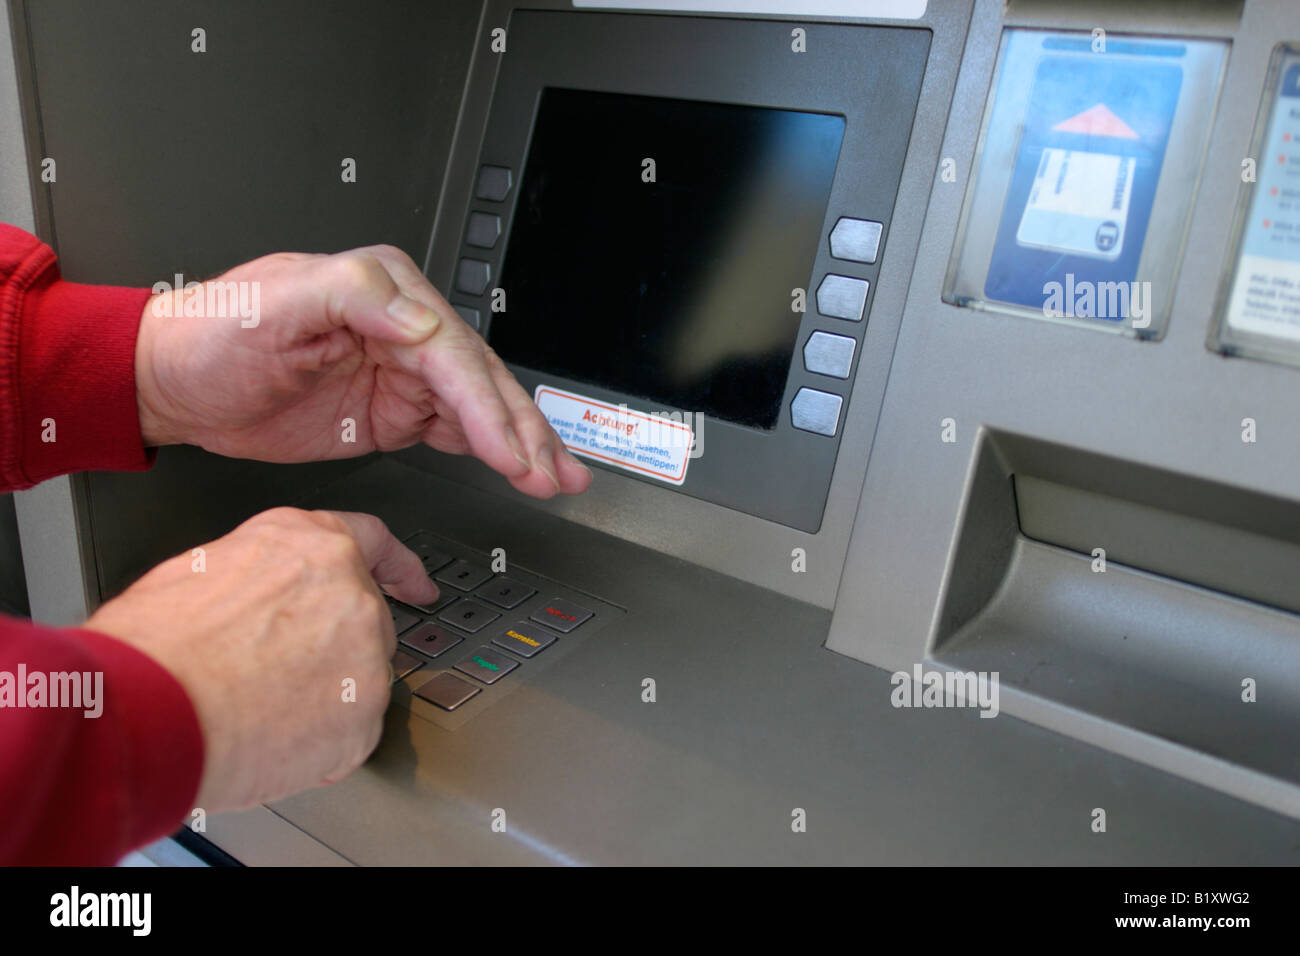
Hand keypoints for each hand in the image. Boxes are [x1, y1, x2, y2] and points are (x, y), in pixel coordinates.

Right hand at [84, 507, 435, 811]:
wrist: (149, 710)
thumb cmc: (156, 649)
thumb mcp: (203, 572)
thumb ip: (260, 577)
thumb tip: (260, 599)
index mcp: (309, 546)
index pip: (374, 542)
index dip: (398, 567)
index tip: (416, 586)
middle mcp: (349, 592)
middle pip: (365, 622)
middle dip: (332, 650)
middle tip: (277, 676)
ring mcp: (365, 655)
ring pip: (359, 680)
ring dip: (322, 698)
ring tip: (258, 709)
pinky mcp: (365, 716)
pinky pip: (351, 733)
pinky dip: (320, 744)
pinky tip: (271, 740)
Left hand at [134, 245, 590, 498]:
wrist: (173, 381)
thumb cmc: (211, 333)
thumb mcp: (274, 301)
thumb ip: (353, 295)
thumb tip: (421, 318)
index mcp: (383, 291)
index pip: (453, 353)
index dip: (489, 408)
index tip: (510, 453)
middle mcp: (402, 326)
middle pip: (481, 382)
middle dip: (522, 431)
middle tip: (551, 473)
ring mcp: (400, 371)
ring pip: (479, 409)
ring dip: (521, 444)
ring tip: (556, 477)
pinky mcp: (392, 409)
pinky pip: (454, 429)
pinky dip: (490, 450)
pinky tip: (517, 468)